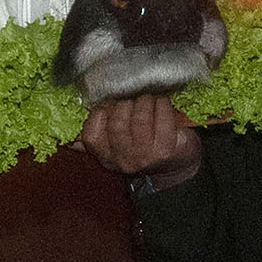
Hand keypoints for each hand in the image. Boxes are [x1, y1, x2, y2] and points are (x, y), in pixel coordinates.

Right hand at [77, 94, 200, 185]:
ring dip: (145, 100)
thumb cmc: (143, 145)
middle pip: (117, 122)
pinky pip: (162, 117)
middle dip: (125, 101)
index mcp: (105, 156)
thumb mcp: (117, 141)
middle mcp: (122, 160)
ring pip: (140, 117)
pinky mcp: (165, 150)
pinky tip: (162, 102)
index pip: (91, 133)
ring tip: (149, 97)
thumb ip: (99, 127)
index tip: (111, 101)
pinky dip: (162, 104)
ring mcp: (144, 157)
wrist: (175, 166)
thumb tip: (85, 107)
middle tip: (134, 95)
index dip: (100, 111)